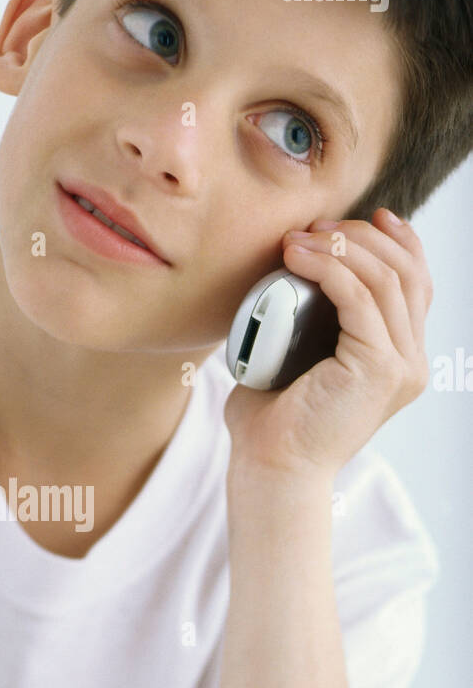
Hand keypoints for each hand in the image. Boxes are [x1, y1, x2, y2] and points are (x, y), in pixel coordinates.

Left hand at [222, 209, 432, 478]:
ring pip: (387, 278)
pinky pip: (360, 297)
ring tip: (296, 240)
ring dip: (340, 246)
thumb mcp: (293, 361)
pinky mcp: (380, 369)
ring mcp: (401, 366)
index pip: (416, 283)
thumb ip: (302, 325)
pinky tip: (298, 258)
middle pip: (408, 271)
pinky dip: (328, 267)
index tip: (359, 217)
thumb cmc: (271, 423)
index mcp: (398, 359)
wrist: (271, 470)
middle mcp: (409, 362)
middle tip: (315, 226)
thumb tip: (280, 284)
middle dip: (362, 236)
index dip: (395, 241)